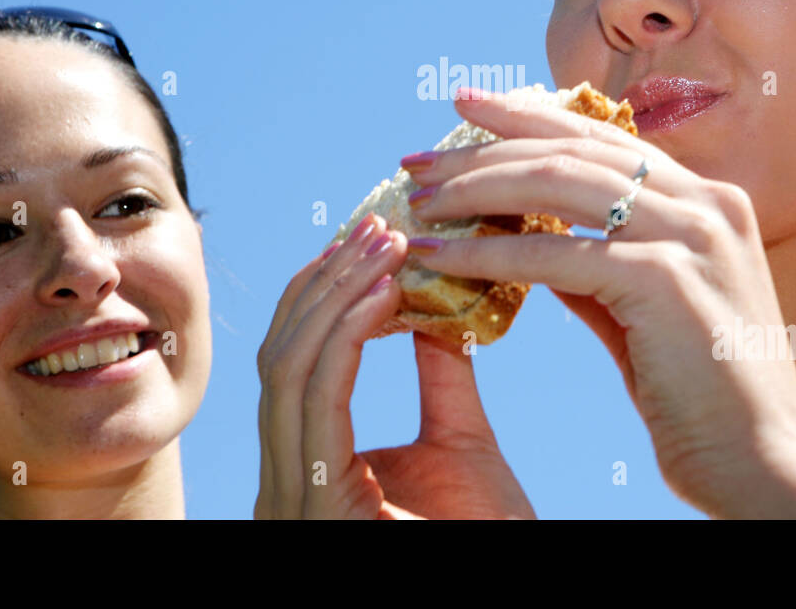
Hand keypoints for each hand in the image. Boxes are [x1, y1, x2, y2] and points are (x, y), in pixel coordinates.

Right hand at [255, 213, 534, 518]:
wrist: (513, 594)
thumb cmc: (486, 541)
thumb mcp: (462, 446)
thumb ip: (441, 379)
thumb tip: (434, 303)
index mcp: (313, 470)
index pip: (297, 364)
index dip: (325, 293)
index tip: (369, 239)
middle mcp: (289, 484)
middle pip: (283, 356)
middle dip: (325, 281)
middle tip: (373, 224)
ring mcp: (295, 500)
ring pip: (290, 370)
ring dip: (337, 294)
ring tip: (384, 242)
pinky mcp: (319, 509)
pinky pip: (317, 403)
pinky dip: (346, 338)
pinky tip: (382, 292)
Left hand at [400, 88, 795, 517]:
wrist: (766, 469)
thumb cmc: (706, 398)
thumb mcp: (648, 312)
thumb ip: (598, 268)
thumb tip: (533, 241)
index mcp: (708, 201)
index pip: (600, 139)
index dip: (527, 117)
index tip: (466, 108)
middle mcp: (706, 203)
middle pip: (571, 151)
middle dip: (483, 149)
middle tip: (417, 161)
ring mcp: (690, 236)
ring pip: (556, 185)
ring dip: (474, 191)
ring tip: (418, 203)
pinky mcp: (664, 280)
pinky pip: (552, 257)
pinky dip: (485, 254)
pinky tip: (437, 257)